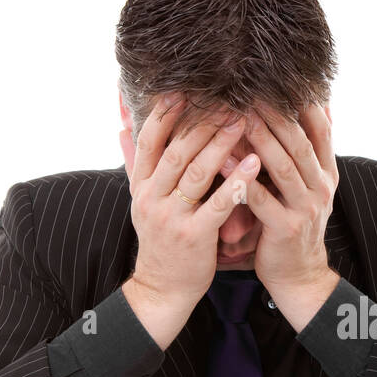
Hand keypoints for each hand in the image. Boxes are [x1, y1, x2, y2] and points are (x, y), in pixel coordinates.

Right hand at [119, 96, 261, 347]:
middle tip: (226, 98)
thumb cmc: (162, 240)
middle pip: (176, 150)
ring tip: (242, 120)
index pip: (150, 140)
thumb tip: (121, 126)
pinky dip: (236, 181)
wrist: (163, 288)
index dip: (166, 112)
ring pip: (196, 172)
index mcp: (141, 186)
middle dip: (201, 121)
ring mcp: (171, 217)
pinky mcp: (194, 236)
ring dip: (220, 143)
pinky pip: (217, 204)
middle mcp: (152, 198)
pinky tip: (255, 163)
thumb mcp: (142, 200)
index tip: (186, 88)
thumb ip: (136, 163)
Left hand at [243, 103, 340, 329]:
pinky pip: (261, 199)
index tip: (279, 76)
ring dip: (261, 138)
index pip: (320, 128)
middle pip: (299, 142)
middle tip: (253, 87)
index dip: (302, 101)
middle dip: (277, 113)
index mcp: (326, 173)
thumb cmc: (294, 223)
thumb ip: (310, 150)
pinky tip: (223, 162)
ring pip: (283, 166)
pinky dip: (242, 179)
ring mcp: (305, 208)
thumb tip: (322, 105)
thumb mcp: (311, 186)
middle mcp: (321, 187)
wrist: (299, 274)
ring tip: (239, 115)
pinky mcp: (285, 229)